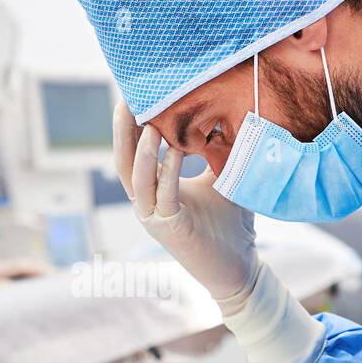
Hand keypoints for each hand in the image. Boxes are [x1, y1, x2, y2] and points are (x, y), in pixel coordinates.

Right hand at [114, 100, 256, 300]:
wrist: (239, 268)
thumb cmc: (231, 223)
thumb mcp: (221, 177)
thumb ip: (215, 149)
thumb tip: (223, 112)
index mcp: (156, 190)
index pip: (134, 153)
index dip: (130, 126)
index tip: (133, 94)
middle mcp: (148, 203)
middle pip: (124, 162)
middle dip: (122, 131)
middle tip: (125, 99)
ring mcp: (154, 218)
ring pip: (137, 179)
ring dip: (141, 149)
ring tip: (147, 120)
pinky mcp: (169, 229)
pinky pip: (164, 195)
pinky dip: (167, 170)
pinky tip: (175, 149)